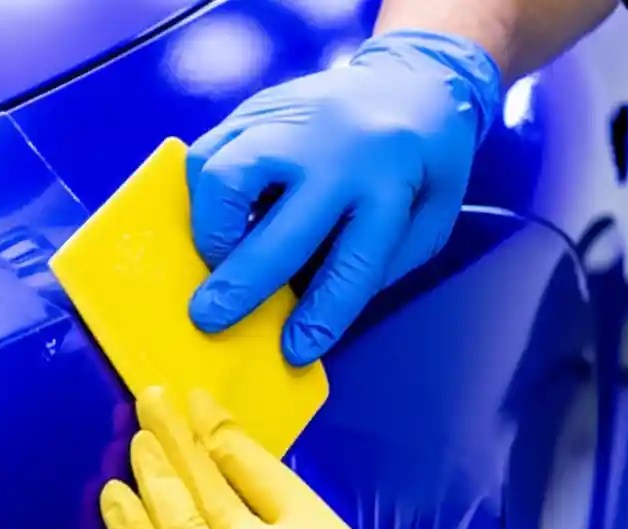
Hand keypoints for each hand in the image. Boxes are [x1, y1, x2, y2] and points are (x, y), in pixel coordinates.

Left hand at [99, 387, 443, 528]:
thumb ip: (296, 512)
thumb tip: (234, 465)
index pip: (255, 469)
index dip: (220, 431)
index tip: (198, 402)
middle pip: (208, 483)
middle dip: (176, 436)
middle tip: (151, 397)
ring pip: (171, 516)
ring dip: (149, 472)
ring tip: (135, 437)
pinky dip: (127, 526)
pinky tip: (114, 494)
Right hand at [186, 31, 501, 365]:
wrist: (414, 78)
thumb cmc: (422, 165)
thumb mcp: (427, 220)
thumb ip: (372, 264)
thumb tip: (299, 307)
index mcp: (389, 187)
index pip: (352, 265)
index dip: (321, 315)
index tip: (292, 350)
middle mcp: (336, 153)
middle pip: (277, 224)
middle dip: (239, 281)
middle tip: (208, 316)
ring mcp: (291, 123)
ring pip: (224, 174)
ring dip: (210, 226)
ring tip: (216, 252)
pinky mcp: (257, 108)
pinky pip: (208, 150)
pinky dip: (201, 190)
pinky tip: (216, 212)